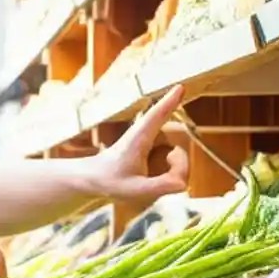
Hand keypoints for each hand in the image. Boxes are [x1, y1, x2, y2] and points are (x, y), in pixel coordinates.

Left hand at [96, 85, 190, 204]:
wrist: (96, 177)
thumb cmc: (111, 181)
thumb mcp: (135, 191)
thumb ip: (160, 187)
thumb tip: (183, 183)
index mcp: (139, 138)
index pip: (157, 115)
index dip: (170, 102)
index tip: (180, 87)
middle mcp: (147, 132)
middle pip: (179, 144)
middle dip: (180, 165)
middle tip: (168, 183)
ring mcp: (153, 136)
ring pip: (178, 155)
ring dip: (173, 169)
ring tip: (148, 179)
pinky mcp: (156, 142)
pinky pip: (175, 158)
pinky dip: (171, 169)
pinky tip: (151, 175)